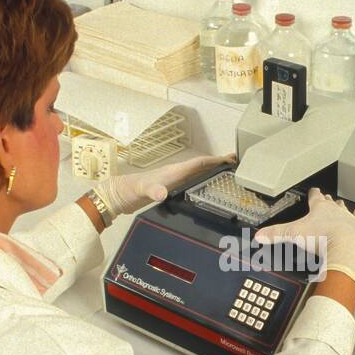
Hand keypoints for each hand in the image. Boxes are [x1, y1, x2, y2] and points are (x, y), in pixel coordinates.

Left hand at [95, 154, 233, 219]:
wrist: (118, 195)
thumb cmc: (129, 190)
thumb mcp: (142, 190)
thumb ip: (152, 190)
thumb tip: (162, 193)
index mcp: (174, 171)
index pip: (199, 163)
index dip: (215, 160)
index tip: (231, 158)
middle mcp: (175, 173)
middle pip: (201, 166)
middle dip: (218, 163)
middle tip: (236, 164)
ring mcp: (172, 180)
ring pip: (197, 173)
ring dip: (211, 171)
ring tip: (226, 172)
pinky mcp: (169, 188)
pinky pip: (190, 182)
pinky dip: (201, 181)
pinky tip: (204, 187)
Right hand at [253, 187, 354, 288]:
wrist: (344, 248)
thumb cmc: (322, 239)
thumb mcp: (294, 235)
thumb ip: (276, 234)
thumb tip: (260, 235)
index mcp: (319, 208)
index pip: (315, 197)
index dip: (313, 193)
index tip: (313, 191)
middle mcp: (335, 211)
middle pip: (330, 202)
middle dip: (327, 200)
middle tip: (326, 198)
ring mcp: (348, 219)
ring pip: (344, 209)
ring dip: (342, 207)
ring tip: (342, 204)